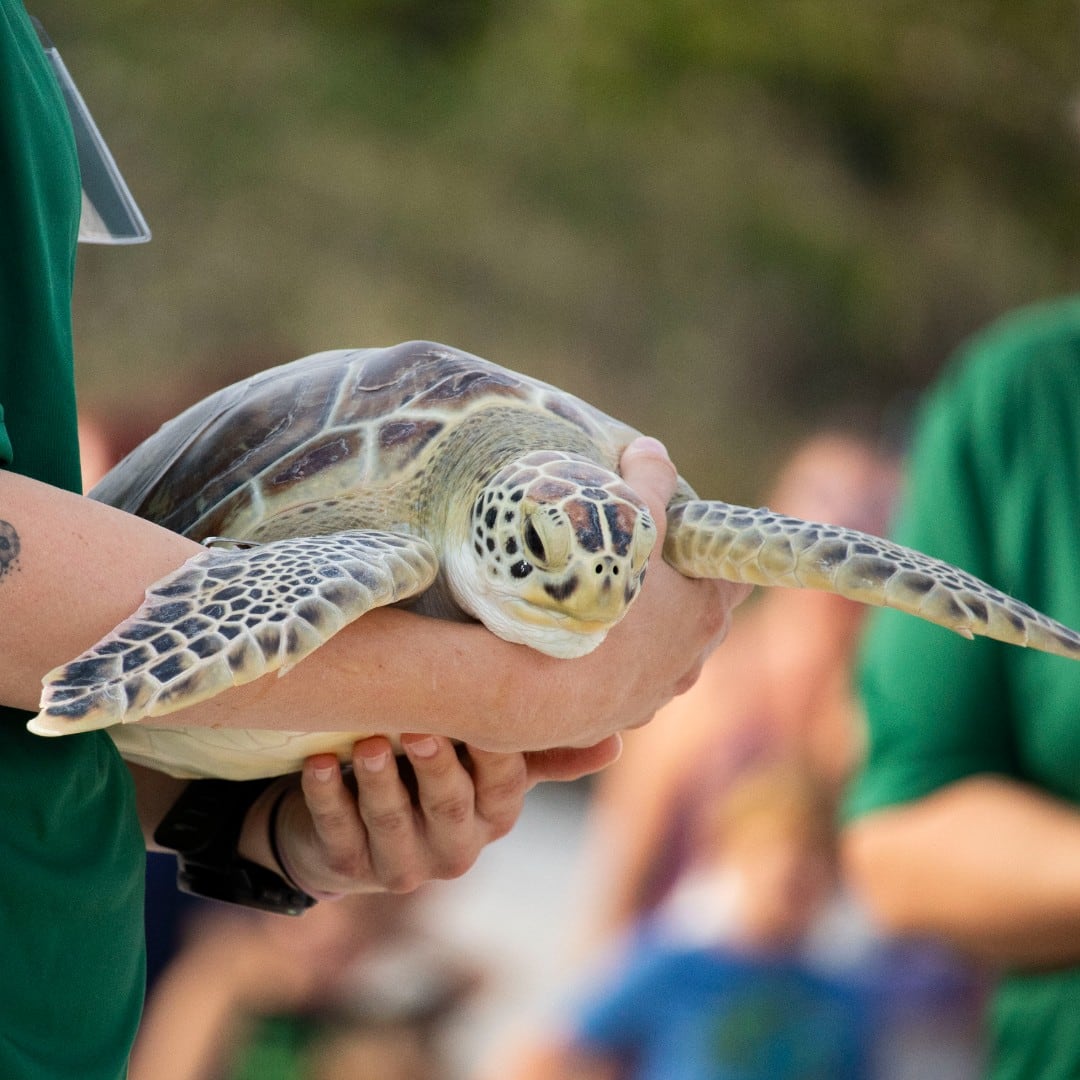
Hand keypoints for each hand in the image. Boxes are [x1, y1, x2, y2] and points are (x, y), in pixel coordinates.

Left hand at [260, 733, 622, 895]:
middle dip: (434, 768)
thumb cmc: (434, 774)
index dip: (490, 751)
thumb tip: (620, 742)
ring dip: (378, 784)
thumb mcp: (487, 764)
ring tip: (365, 744)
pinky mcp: (347, 871)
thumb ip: (538, 748)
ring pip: (391, 825)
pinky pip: (337, 836)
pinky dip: (324, 799)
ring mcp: (401, 866)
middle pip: (449, 807)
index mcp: (494, 816)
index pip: (503, 784)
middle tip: (417, 727)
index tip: (477, 708)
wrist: (356, 825)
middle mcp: (456, 848)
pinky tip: (315, 766)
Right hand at [460, 437, 750, 751]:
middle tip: (638, 563)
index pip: (737, 577)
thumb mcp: (625, 522)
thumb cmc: (587, 602)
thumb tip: (652, 449)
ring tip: (601, 606)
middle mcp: (690, 662)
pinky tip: (578, 648)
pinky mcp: (615, 721)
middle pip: (699, 618)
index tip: (690, 536)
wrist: (530, 687)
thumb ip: (647, 481)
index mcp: (705, 613)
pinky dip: (610, 666)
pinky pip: (624, 684)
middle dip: (677, 592)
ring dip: (642, 633)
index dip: (715, 554)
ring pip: (661, 656)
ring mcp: (653, 696)